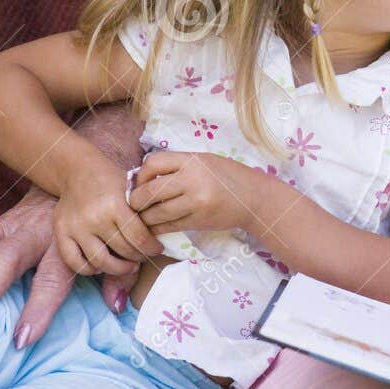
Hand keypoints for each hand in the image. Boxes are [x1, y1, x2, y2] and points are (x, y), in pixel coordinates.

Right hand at [0, 184, 151, 338]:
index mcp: (65, 243)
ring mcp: (9, 226)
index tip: (22, 338)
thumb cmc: (96, 221)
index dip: (38, 308)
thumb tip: (117, 307)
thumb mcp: (113, 244)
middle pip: (6, 259)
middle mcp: (34, 234)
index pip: (52, 278)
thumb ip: (117, 275)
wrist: (79, 177)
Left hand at [128, 150, 261, 236]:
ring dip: (145, 217)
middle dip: (136, 200)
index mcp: (192, 161)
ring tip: (144, 217)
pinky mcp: (199, 221)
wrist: (255, 198)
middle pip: (150, 191)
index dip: (141, 175)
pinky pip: (169, 226)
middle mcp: (193, 180)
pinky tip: (156, 227)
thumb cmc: (228, 176)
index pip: (153, 163)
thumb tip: (144, 177)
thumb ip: (178, 166)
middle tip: (134, 205)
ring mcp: (196, 202)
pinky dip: (158, 228)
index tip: (141, 183)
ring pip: (157, 212)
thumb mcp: (205, 161)